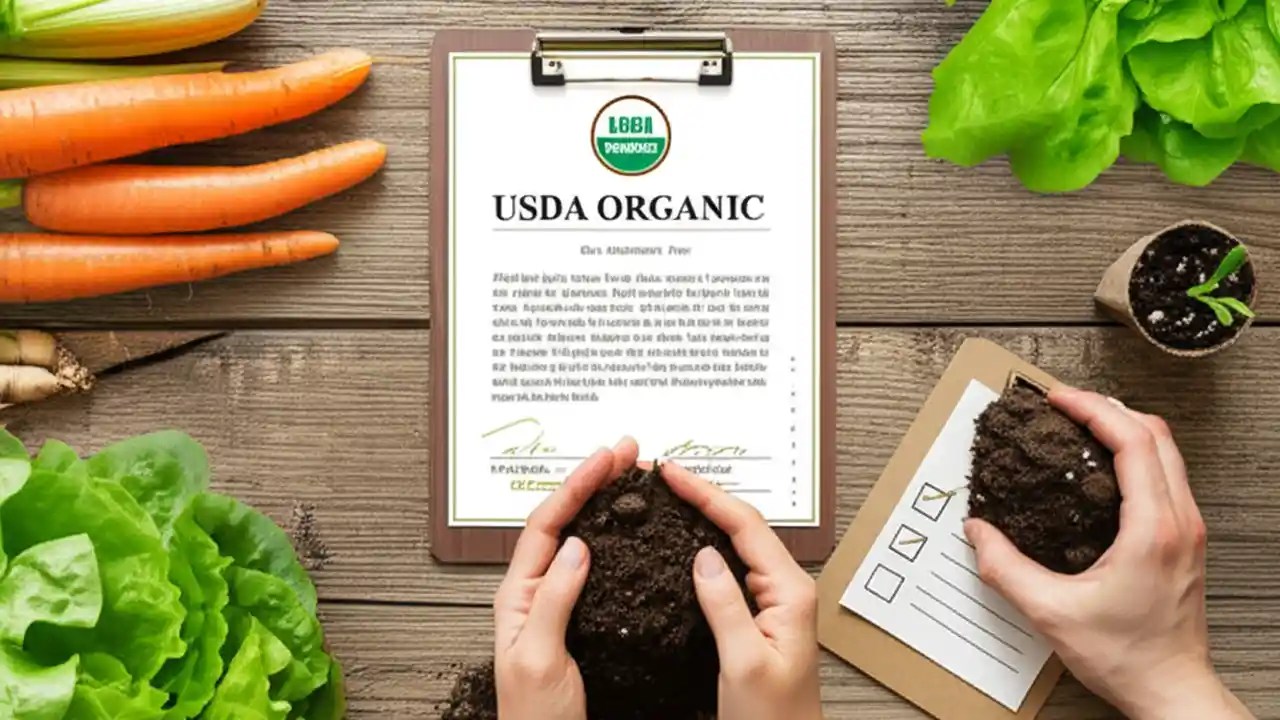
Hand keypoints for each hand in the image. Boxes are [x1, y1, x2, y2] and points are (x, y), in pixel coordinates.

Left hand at [493, 438, 638, 719]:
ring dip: (604, 503)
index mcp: (518, 596)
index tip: (605, 462)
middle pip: (563, 520)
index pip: (545, 525)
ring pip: (580, 537)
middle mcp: (535, 593)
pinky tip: (631, 528)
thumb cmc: (534, 719)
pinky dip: (614, 537)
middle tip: (626, 454)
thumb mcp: (540, 657)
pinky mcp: (582, 619)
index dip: (575, 487)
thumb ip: (554, 600)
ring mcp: (558, 603)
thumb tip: (576, 546)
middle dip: (593, 481)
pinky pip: (597, 565)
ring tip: (630, 476)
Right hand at [662, 463, 823, 719]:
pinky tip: (681, 542)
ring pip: (734, 543)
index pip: (745, 525)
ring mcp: (771, 601)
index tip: (672, 474)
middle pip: (741, 525)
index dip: (706, 494)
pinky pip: (728, 569)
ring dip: (702, 515)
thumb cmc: (774, 718)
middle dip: (702, 495)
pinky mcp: (756, 615)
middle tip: (662, 478)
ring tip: (668, 497)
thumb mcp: (743, 662)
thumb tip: (704, 555)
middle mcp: (785, 589)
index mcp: (789, 592)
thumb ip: (725, 605)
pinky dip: (702, 546)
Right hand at [964, 387, 1252, 719]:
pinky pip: (1166, 473)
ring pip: (1166, 450)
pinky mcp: (1185, 539)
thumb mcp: (1050, 613)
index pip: (1133, 441)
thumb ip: (1005, 568)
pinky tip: (1103, 463)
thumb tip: (978, 534)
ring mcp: (1188, 529)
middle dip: (1107, 407)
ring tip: (1082, 422)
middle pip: (1155, 433)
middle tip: (1064, 402)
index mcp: (1154, 529)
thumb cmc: (1128, 657)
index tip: (1059, 399)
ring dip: (1124, 426)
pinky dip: (1135, 452)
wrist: (1170, 689)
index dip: (1094, 409)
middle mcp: (1180, 522)